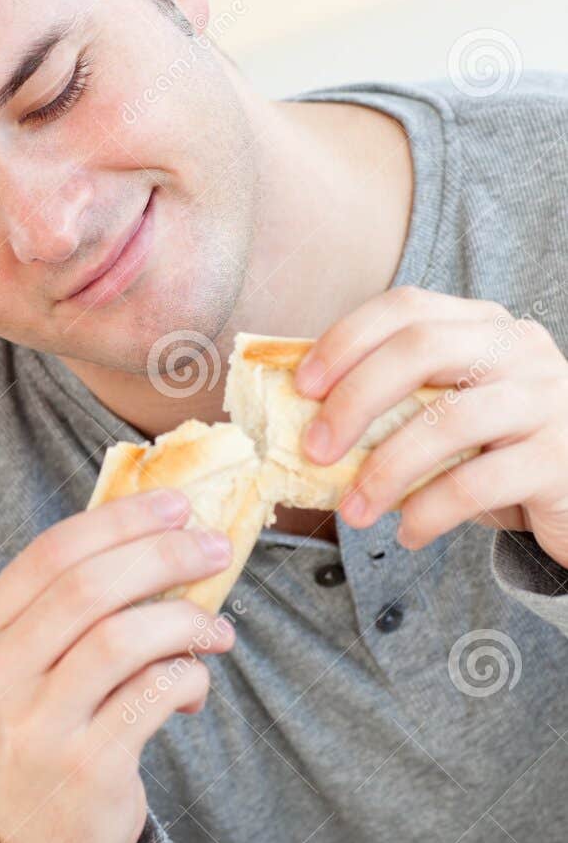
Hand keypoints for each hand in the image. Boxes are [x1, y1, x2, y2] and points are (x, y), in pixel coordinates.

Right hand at [0, 490, 234, 842]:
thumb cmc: (47, 730)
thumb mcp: (29, 665)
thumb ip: (72, 605)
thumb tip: (162, 529)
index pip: (52, 553)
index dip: (123, 520)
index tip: (179, 506)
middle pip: (89, 587)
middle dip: (165, 556)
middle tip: (215, 550)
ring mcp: (37, 726)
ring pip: (124, 638)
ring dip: (187, 621)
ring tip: (216, 631)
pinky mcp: (86, 767)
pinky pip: (154, 696)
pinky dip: (189, 678)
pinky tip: (194, 687)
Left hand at [294, 285, 567, 566]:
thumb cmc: (496, 455)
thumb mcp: (445, 414)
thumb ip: (393, 402)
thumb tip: (300, 415)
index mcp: (482, 325)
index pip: (406, 308)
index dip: (346, 341)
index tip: (302, 387)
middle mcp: (518, 348)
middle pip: (421, 349)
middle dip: (355, 400)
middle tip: (314, 451)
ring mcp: (545, 398)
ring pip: (449, 421)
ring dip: (386, 470)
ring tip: (354, 512)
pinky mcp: (559, 457)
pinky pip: (479, 483)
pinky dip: (430, 511)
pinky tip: (408, 534)